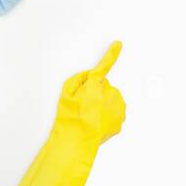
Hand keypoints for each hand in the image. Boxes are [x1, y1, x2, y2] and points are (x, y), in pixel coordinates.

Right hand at [13, 41, 126, 185]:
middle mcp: (111, 94)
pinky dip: (106, 115)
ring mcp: (118, 108)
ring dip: (102, 104)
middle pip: (104, 86)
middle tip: (82, 105)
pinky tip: (96, 122)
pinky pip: (114, 112)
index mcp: (96, 86)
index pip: (104, 67)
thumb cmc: (69, 117)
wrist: (77, 141)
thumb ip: (78, 79)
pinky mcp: (120, 119)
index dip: (111, 54)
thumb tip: (90, 76)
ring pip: (110, 99)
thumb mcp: (65, 93)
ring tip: (89, 115)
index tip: (119, 44)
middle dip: (95, 92)